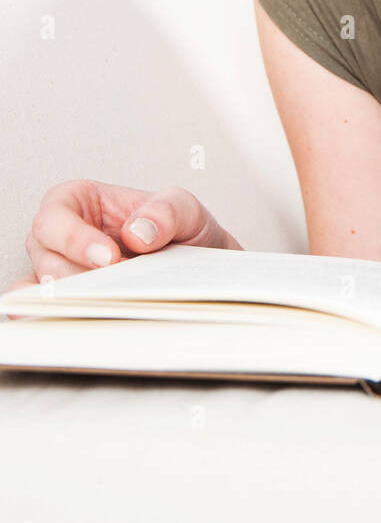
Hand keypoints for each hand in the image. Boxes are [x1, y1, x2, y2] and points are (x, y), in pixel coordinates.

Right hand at [4, 181, 240, 310]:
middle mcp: (60, 237)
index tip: (108, 258)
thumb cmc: (177, 230)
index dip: (74, 238)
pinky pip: (46, 313)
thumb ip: (167, 211)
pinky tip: (85, 321)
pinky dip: (61, 318)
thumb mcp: (184, 208)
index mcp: (78, 201)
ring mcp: (60, 272)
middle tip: (112, 284)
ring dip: (77, 298)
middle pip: (45, 256)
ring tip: (112, 302)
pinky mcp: (67, 302)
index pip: (55, 217)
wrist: (194, 264)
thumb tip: (137, 233)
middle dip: (76, 274)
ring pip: (44, 290)